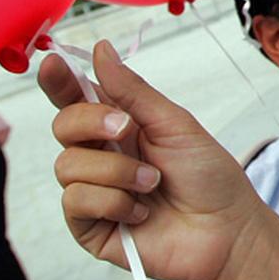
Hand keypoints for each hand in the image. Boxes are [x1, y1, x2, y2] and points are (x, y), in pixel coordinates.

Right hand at [39, 43, 268, 279]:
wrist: (226, 230)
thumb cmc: (208, 176)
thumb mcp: (175, 124)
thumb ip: (133, 91)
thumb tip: (100, 49)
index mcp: (119, 126)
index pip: (76, 98)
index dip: (58, 80)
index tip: (52, 63)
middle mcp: (101, 155)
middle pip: (63, 125)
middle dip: (92, 122)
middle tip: (127, 129)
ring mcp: (93, 192)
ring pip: (67, 165)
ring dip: (116, 171)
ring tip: (153, 183)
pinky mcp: (90, 227)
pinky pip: (75, 202)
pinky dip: (112, 202)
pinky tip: (141, 212)